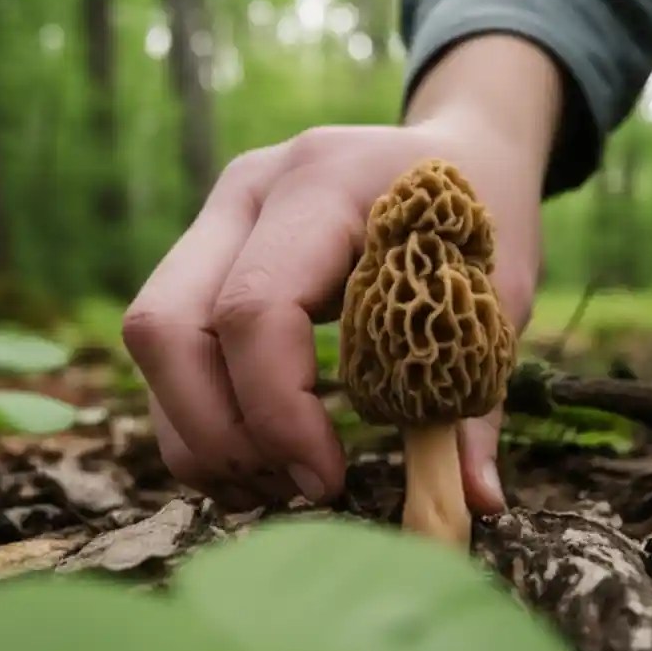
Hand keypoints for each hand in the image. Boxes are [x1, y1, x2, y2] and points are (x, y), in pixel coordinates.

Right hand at [122, 35, 558, 513]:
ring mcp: (219, 213)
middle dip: (215, 432)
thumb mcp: (498, 297)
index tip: (328, 478)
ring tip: (272, 487)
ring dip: (197, 433)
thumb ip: (473, 402)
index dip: (277, 412)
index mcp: (326, 183)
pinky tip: (256, 459)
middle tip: (290, 489)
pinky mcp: (210, 245)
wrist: (460, 148)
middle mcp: (251, 188)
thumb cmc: (484, 218)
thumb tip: (473, 502)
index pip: (255, 309)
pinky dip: (197, 414)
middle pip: (168, 324)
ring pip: (153, 337)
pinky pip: (170, 341)